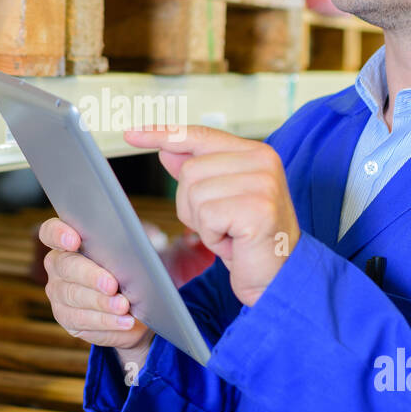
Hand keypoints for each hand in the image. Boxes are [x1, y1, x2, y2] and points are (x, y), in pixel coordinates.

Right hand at [38, 217, 153, 352]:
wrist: (138, 307)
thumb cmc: (134, 271)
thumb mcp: (138, 254)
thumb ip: (134, 245)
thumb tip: (146, 245)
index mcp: (70, 240)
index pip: (51, 231)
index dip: (58, 234)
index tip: (74, 241)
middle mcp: (58, 265)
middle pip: (65, 266)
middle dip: (90, 275)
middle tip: (112, 285)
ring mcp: (58, 292)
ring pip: (73, 296)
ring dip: (100, 302)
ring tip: (123, 307)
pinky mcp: (67, 317)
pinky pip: (81, 320)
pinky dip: (105, 321)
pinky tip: (124, 321)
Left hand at [124, 125, 299, 306]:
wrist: (279, 277)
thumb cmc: (249, 240)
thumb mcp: (219, 201)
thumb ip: (199, 172)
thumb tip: (166, 150)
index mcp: (255, 152)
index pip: (199, 135)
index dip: (162, 134)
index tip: (131, 134)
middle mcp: (262, 160)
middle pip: (189, 170)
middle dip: (192, 205)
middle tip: (222, 224)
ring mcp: (262, 182)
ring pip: (194, 193)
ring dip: (203, 224)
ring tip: (230, 233)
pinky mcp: (257, 208)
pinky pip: (207, 216)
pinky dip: (213, 237)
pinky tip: (235, 243)